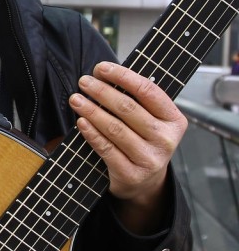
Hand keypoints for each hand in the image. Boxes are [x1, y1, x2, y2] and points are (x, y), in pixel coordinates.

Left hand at [68, 61, 186, 233]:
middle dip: (102, 91)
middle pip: (128, 108)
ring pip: (115, 128)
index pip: (148, 91)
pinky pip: (106, 148)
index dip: (123, 76)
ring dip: (92, 110)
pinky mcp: (131, 174)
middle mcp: (166, 139)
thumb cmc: (143, 140)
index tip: (101, 68)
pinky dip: (91, 133)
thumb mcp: (150, 120)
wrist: (145, 182)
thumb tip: (104, 74)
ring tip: (76, 99)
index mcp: (174, 120)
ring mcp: (150, 159)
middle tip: (84, 81)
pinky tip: (81, 121)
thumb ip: (135, 99)